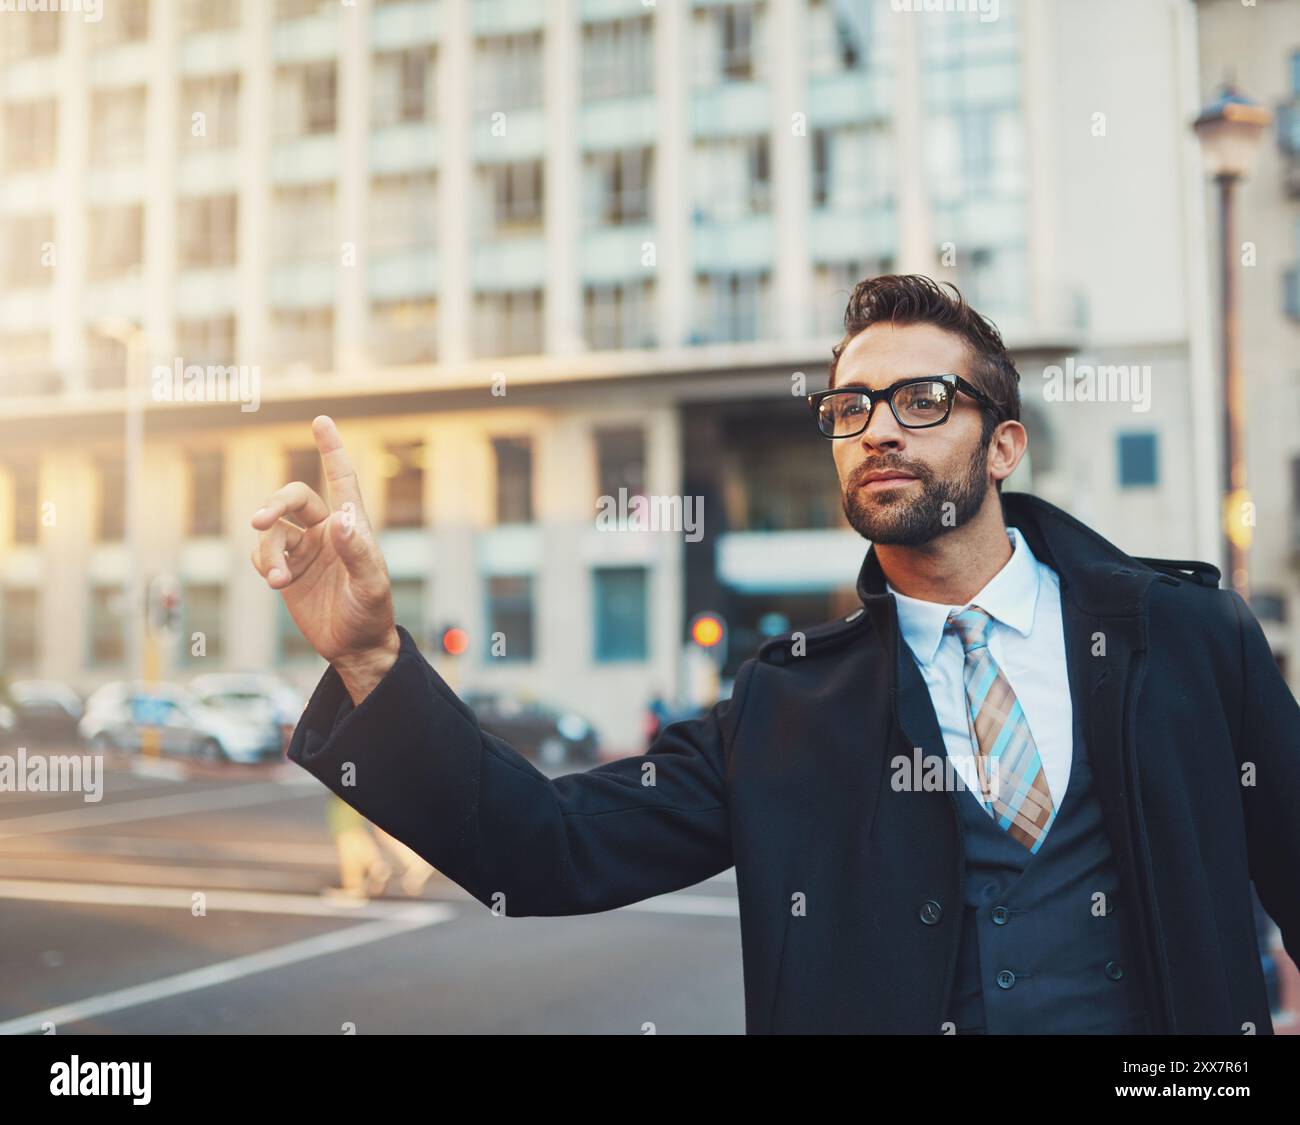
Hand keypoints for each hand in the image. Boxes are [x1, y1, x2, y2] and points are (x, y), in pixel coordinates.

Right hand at [250, 416, 398, 702]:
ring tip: (279, 580)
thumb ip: (357, 552)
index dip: (332, 449)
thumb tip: (342, 518)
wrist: (354, 647)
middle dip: (274, 504)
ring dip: (268, 551)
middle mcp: (326, 530)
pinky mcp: (287, 569)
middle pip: (292, 497)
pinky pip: (263, 554)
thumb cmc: (372, 613)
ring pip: (272, 530)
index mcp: (352, 525)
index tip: (321, 419)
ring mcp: (304, 549)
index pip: (341, 478)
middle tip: (259, 521)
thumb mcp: (371, 585)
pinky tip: (276, 583)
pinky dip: (263, 564)